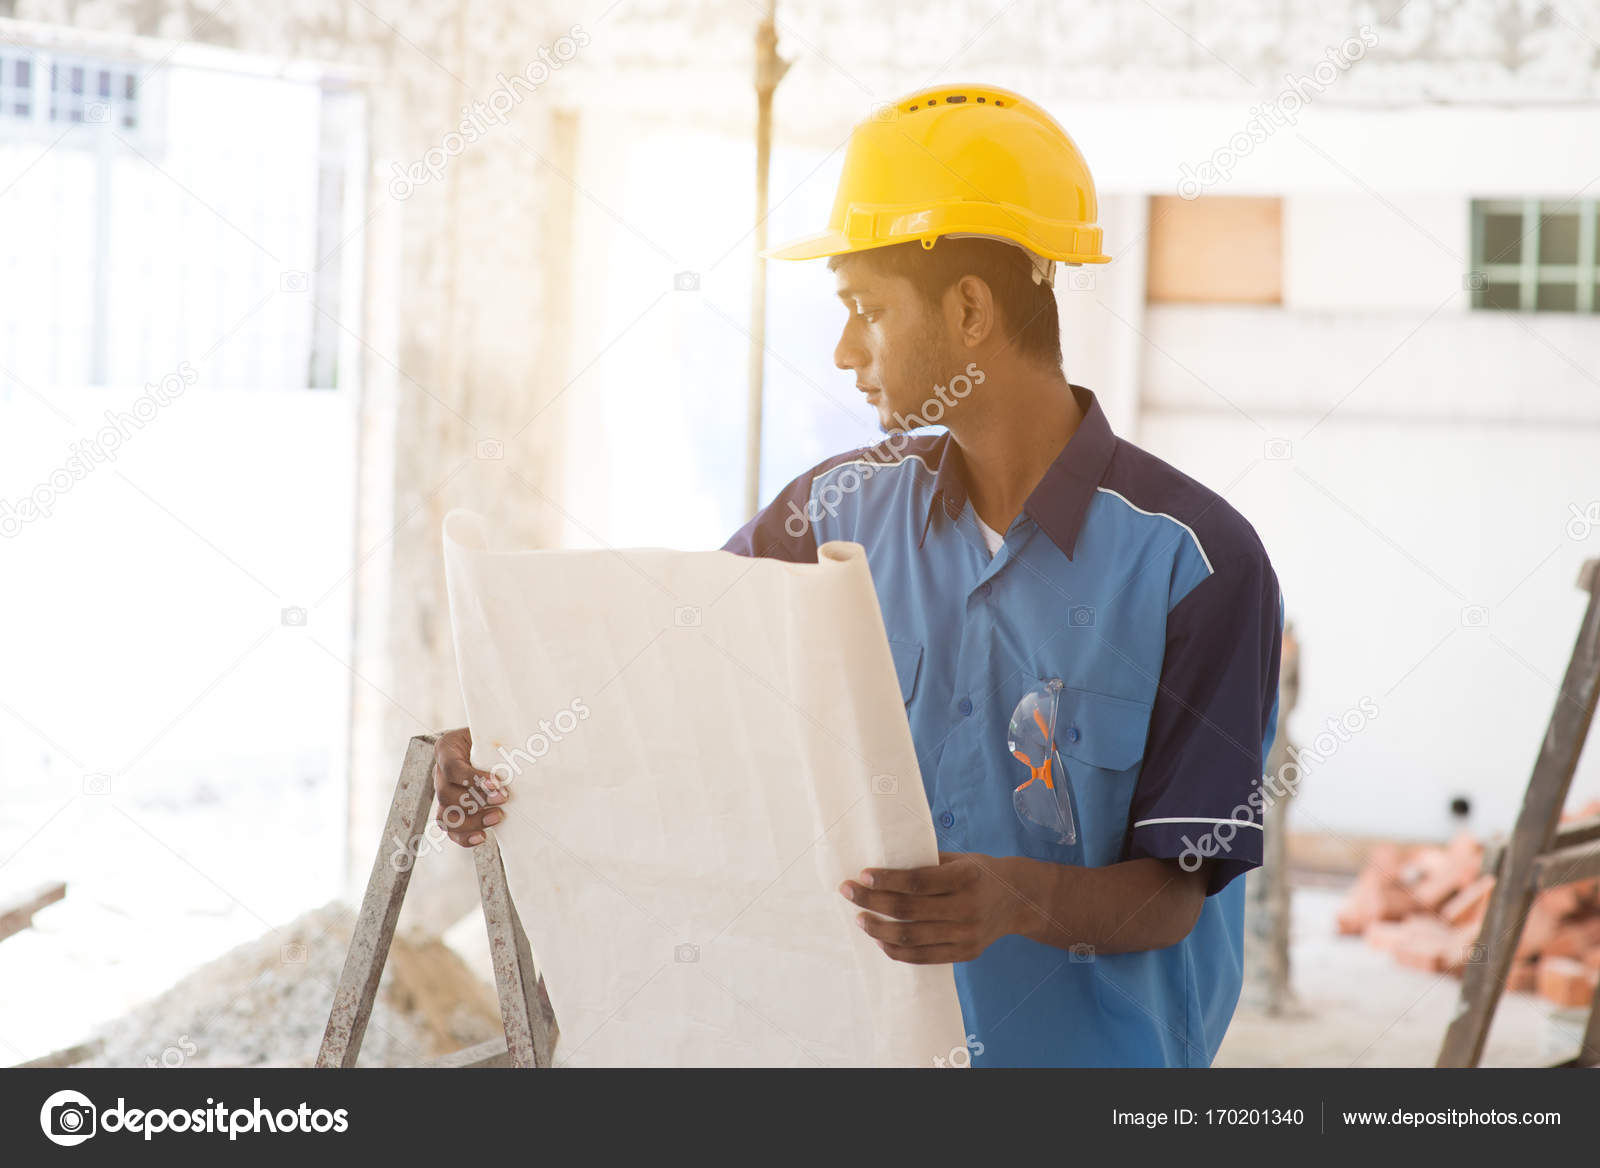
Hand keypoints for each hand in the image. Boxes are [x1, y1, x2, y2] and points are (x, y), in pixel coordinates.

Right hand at [432, 727, 508, 846]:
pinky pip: (450, 830)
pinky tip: (482, 836)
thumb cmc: (489, 738)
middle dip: (476, 800)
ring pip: (446, 815)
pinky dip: (464, 837)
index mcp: (447, 749)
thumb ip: (502, 739)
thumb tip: (533, 745)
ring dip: (472, 820)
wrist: (484, 745)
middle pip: (445, 794)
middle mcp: (439, 773)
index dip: (472, 778)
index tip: (497, 783)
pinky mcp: (449, 811)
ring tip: (498, 817)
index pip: (452, 767)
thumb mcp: (491, 731)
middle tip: (504, 798)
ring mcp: (442, 794)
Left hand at [839, 852, 1023, 963]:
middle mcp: (968, 908)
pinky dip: (897, 950)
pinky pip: (923, 957)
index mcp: (966, 878)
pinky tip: (879, 940)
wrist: (1018, 900)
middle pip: (909, 910)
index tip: (862, 875)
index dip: (887, 880)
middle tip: (848, 892)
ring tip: (860, 918)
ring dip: (878, 929)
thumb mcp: (959, 859)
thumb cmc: (979, 873)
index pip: (918, 882)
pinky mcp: (966, 953)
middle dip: (872, 901)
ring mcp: (967, 935)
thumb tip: (881, 861)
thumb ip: (926, 863)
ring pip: (912, 937)